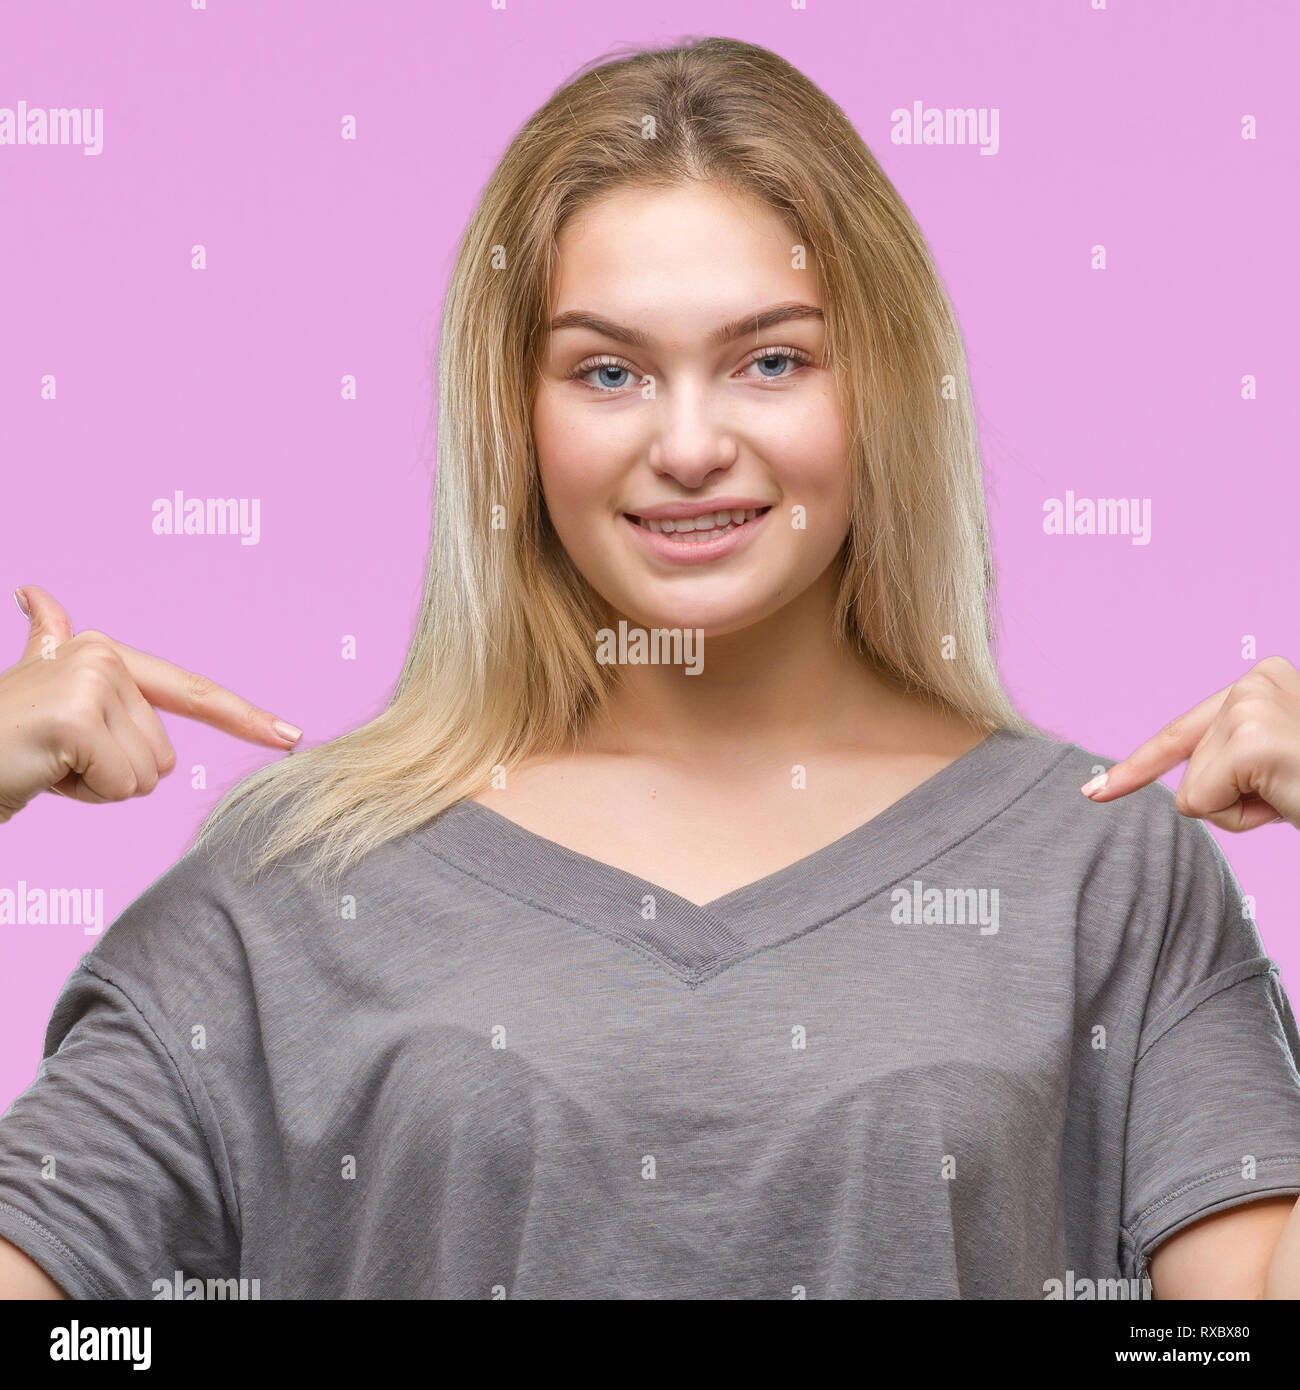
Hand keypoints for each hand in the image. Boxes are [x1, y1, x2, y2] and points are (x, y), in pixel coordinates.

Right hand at [0, 584, 302, 823]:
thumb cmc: (1, 739)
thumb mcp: (32, 684)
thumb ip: (48, 639)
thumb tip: (34, 594)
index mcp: (106, 652)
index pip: (192, 691)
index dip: (244, 717)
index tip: (293, 736)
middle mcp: (103, 656)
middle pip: (165, 755)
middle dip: (114, 774)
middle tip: (58, 759)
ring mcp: (90, 683)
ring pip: (146, 776)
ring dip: (96, 787)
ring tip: (49, 763)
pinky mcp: (75, 719)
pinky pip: (119, 785)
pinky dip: (82, 794)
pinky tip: (44, 772)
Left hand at [1080, 656, 1299, 830]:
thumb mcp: (1277, 770)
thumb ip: (1232, 762)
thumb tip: (1179, 791)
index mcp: (1264, 681)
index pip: (1184, 731)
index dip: (1137, 766)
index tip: (1094, 791)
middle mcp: (1256, 680)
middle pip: (1188, 764)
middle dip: (1230, 798)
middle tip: (1291, 792)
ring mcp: (1252, 704)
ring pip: (1192, 786)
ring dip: (1242, 811)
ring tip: (1295, 794)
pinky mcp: (1251, 738)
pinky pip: (1200, 803)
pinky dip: (1241, 819)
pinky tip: (1287, 798)